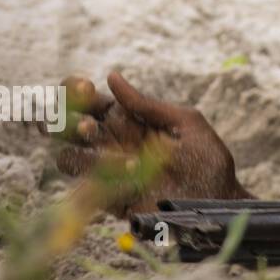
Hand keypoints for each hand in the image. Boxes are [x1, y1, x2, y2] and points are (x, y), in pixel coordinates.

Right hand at [47, 72, 250, 217]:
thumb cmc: (207, 160)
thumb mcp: (186, 124)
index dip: (75, 90)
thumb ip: (148, 105)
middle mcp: (111, 142)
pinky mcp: (108, 198)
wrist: (216, 203)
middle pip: (65, 126)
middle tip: (88, 124)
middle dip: (62, 120)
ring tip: (123, 156)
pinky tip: (131, 175)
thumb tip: (112, 77)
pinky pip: (82, 189)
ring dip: (81, 151)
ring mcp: (107, 171)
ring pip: (66, 155)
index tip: (86, 88)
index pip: (89, 101)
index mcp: (128, 119)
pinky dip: (96, 180)